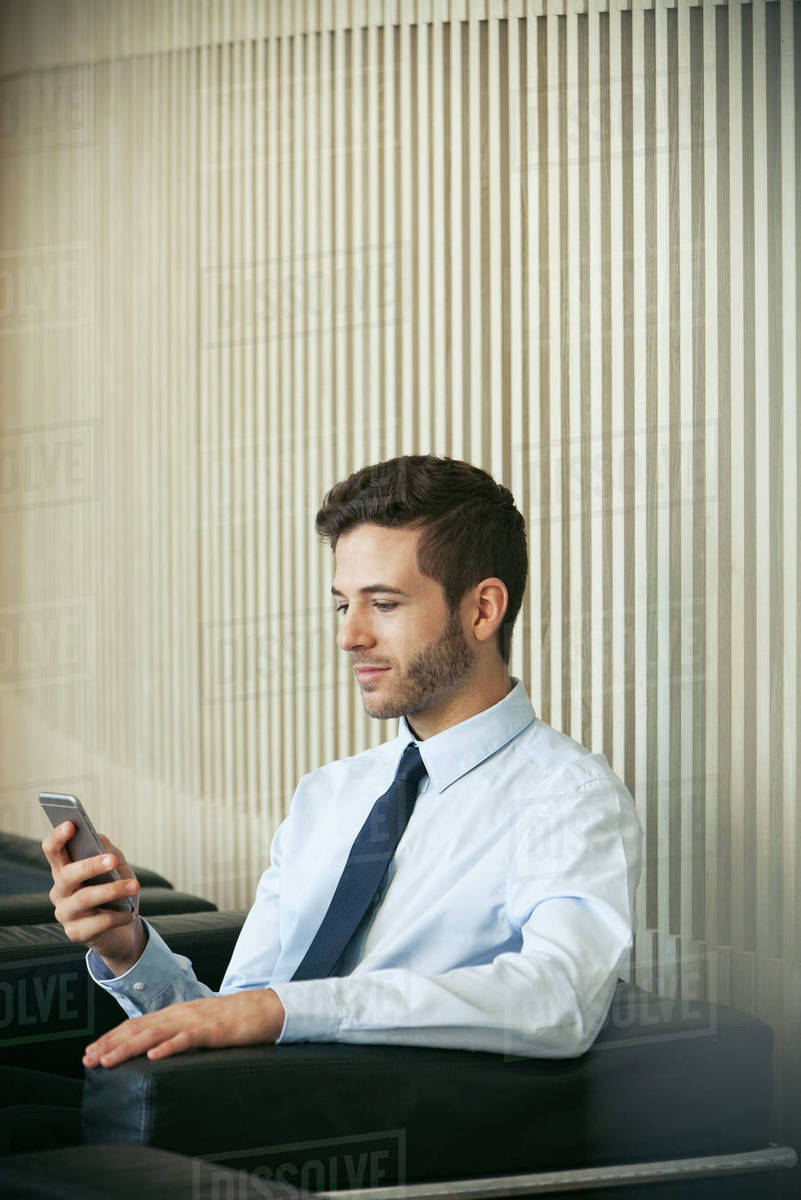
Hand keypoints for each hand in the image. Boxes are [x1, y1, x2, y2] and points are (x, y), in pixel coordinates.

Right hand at [42, 821, 145, 974]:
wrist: (123, 930)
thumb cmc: (116, 893)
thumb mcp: (117, 868)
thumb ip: (109, 852)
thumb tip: (100, 839)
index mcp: (65, 869)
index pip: (52, 850)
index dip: (58, 836)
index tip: (71, 824)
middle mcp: (60, 891)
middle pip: (67, 874)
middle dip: (90, 865)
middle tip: (112, 860)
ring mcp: (65, 913)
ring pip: (84, 898)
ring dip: (112, 890)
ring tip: (134, 885)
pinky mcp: (76, 934)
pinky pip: (98, 922)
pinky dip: (118, 915)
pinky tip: (131, 912)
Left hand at [82, 989, 286, 1067]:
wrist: (265, 1009)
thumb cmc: (233, 1021)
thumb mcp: (199, 1027)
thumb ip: (179, 1034)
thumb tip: (156, 1049)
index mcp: (176, 1014)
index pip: (137, 1025)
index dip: (112, 1037)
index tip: (90, 1052)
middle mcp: (180, 1014)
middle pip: (139, 1028)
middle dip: (110, 1044)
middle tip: (87, 1060)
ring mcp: (195, 1021)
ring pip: (155, 1034)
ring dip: (128, 1047)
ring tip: (108, 1060)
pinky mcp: (212, 1030)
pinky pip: (186, 1039)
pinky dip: (168, 1047)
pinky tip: (152, 1056)